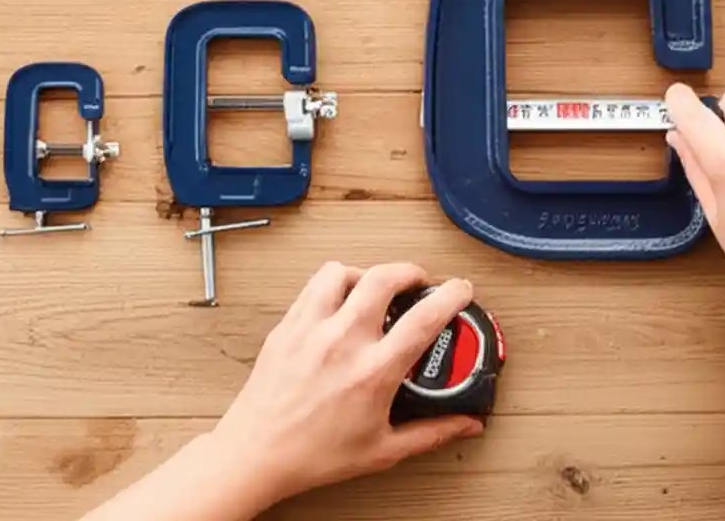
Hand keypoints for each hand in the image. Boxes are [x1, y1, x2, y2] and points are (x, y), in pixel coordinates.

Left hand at [209, 262, 483, 505]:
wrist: (258, 453)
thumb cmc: (313, 454)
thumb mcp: (384, 449)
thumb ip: (432, 432)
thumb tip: (466, 424)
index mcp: (372, 372)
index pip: (423, 319)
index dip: (450, 296)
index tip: (460, 289)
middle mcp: (341, 342)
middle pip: (383, 277)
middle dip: (409, 270)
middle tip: (418, 280)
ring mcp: (310, 329)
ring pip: (341, 272)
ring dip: (365, 273)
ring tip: (374, 287)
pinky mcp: (287, 327)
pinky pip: (312, 287)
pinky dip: (333, 284)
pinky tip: (339, 302)